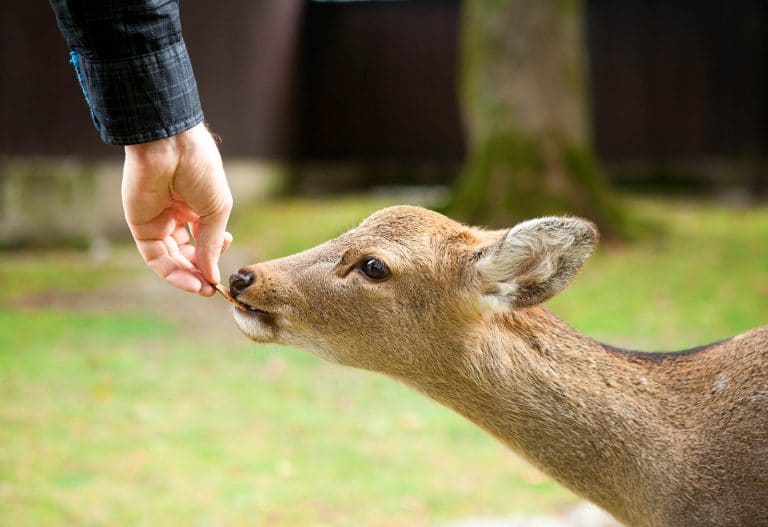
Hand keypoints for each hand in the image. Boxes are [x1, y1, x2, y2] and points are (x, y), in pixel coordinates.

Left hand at [122, 123, 232, 295]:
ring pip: (172, 258)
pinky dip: (172, 271)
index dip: (214, 257)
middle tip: (210, 288)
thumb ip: (212, 244)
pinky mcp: (141, 225)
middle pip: (187, 253)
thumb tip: (213, 276)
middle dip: (199, 272)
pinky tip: (190, 279)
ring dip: (186, 276)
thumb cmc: (200, 169)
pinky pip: (156, 256)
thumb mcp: (217, 210)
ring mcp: (157, 221)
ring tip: (202, 288)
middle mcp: (176, 215)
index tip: (223, 270)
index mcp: (196, 206)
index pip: (204, 240)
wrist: (170, 146)